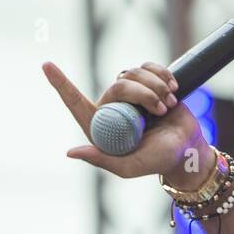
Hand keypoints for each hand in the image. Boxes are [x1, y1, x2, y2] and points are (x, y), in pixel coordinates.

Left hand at [42, 60, 212, 187]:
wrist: (187, 148)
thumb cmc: (157, 161)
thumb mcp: (128, 167)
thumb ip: (101, 160)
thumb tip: (70, 152)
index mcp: (103, 127)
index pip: (76, 103)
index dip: (60, 84)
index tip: (46, 65)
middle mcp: (113, 108)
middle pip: (119, 85)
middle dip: (144, 95)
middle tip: (162, 111)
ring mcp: (130, 94)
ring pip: (134, 73)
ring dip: (156, 88)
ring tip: (169, 106)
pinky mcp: (147, 83)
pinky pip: (148, 67)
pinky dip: (162, 76)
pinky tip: (173, 90)